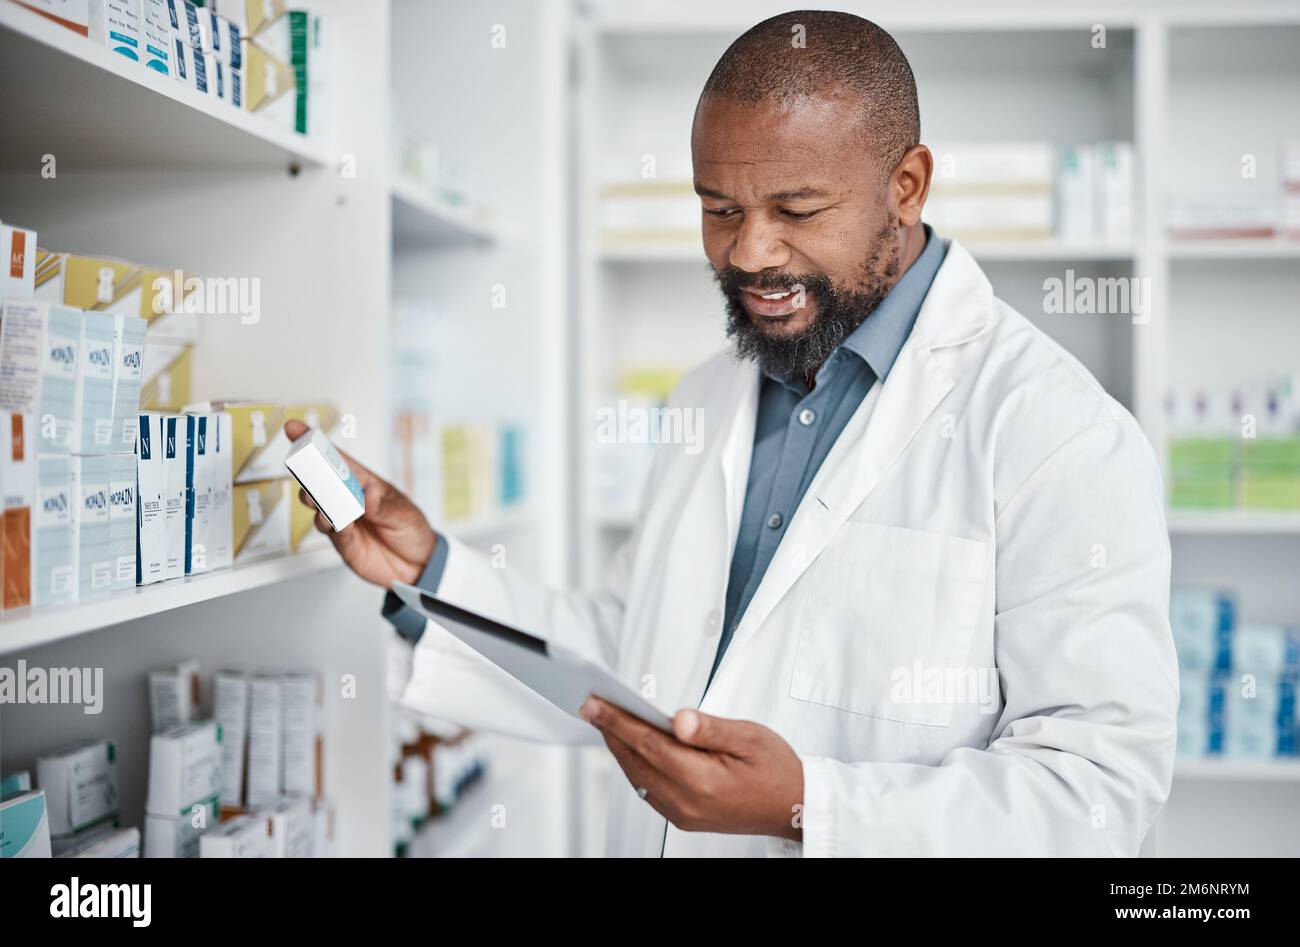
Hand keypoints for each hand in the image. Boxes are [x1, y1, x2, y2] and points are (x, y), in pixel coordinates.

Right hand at [284, 420, 436, 587]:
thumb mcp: (404, 514)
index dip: (316, 444)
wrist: (417, 566)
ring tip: (320, 499)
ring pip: (320, 506)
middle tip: (306, 469)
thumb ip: (384, 507)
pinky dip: (331, 525)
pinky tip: (336, 522)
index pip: (338, 460)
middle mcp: (350, 500)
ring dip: (316, 500)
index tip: (295, 429)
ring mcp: (344, 521)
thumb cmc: (412, 530)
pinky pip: (332, 531)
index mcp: (366, 483)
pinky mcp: (343, 542)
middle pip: (321, 481)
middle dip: (309, 472)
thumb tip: (370, 495)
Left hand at [580, 697, 803, 840]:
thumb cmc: (777, 770)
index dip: (617, 720)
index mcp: (702, 780)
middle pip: (636, 760)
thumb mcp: (750, 738)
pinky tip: (630, 746)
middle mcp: (686, 802)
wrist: (793, 807)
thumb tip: (678, 718)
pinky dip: (634, 764)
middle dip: (610, 730)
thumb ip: (710, 728)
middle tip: (591, 704)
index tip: (595, 703)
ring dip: (619, 747)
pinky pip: (647, 789)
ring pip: (637, 776)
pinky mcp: (682, 817)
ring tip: (605, 719)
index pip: (648, 744)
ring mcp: (682, 813)